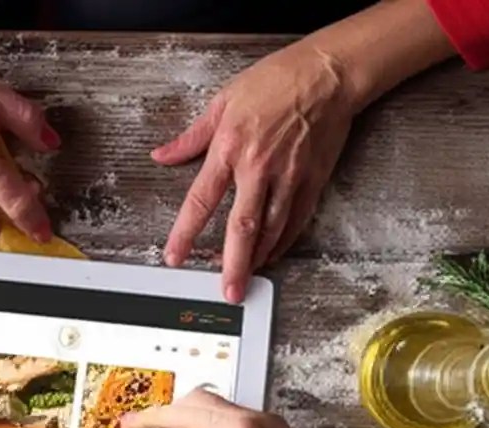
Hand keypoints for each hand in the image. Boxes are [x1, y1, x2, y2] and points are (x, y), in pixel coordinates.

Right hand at [106, 389, 372, 427]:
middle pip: (173, 411)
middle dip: (145, 418)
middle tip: (126, 425)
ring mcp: (249, 419)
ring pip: (198, 398)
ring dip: (172, 408)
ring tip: (158, 420)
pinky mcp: (266, 418)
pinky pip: (223, 404)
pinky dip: (200, 410)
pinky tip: (195, 423)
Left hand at [154, 39, 359, 301]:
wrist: (327, 75)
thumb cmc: (275, 82)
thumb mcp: (222, 102)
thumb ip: (191, 137)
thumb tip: (161, 155)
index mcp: (230, 149)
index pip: (201, 200)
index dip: (186, 232)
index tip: (175, 256)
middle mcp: (259, 168)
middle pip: (243, 226)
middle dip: (234, 264)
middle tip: (227, 291)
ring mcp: (289, 177)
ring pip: (272, 229)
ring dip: (258, 258)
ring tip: (245, 278)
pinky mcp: (313, 180)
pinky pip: (296, 220)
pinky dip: (283, 241)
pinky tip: (271, 255)